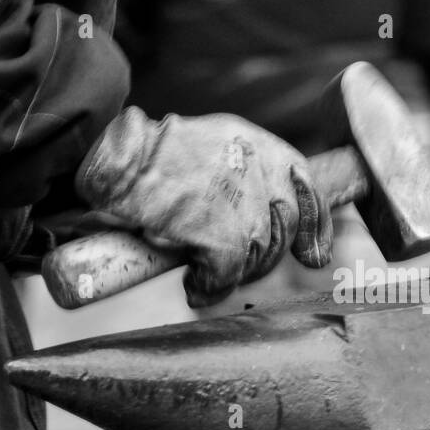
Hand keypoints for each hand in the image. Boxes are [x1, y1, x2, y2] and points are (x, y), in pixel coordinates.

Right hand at [76, 107, 332, 305]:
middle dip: (262, 254)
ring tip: (208, 273)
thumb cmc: (150, 152)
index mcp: (259, 145)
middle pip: (281, 228)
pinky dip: (209, 287)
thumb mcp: (210, 142)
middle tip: (232, 264)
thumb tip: (274, 220)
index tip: (310, 254)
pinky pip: (227, 275)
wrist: (117, 158)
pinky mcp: (222, 236)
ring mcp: (245, 205)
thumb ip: (243, 172)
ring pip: (257, 255)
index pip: (307, 186)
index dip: (312, 226)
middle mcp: (260, 171)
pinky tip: (195, 287)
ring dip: (234, 271)